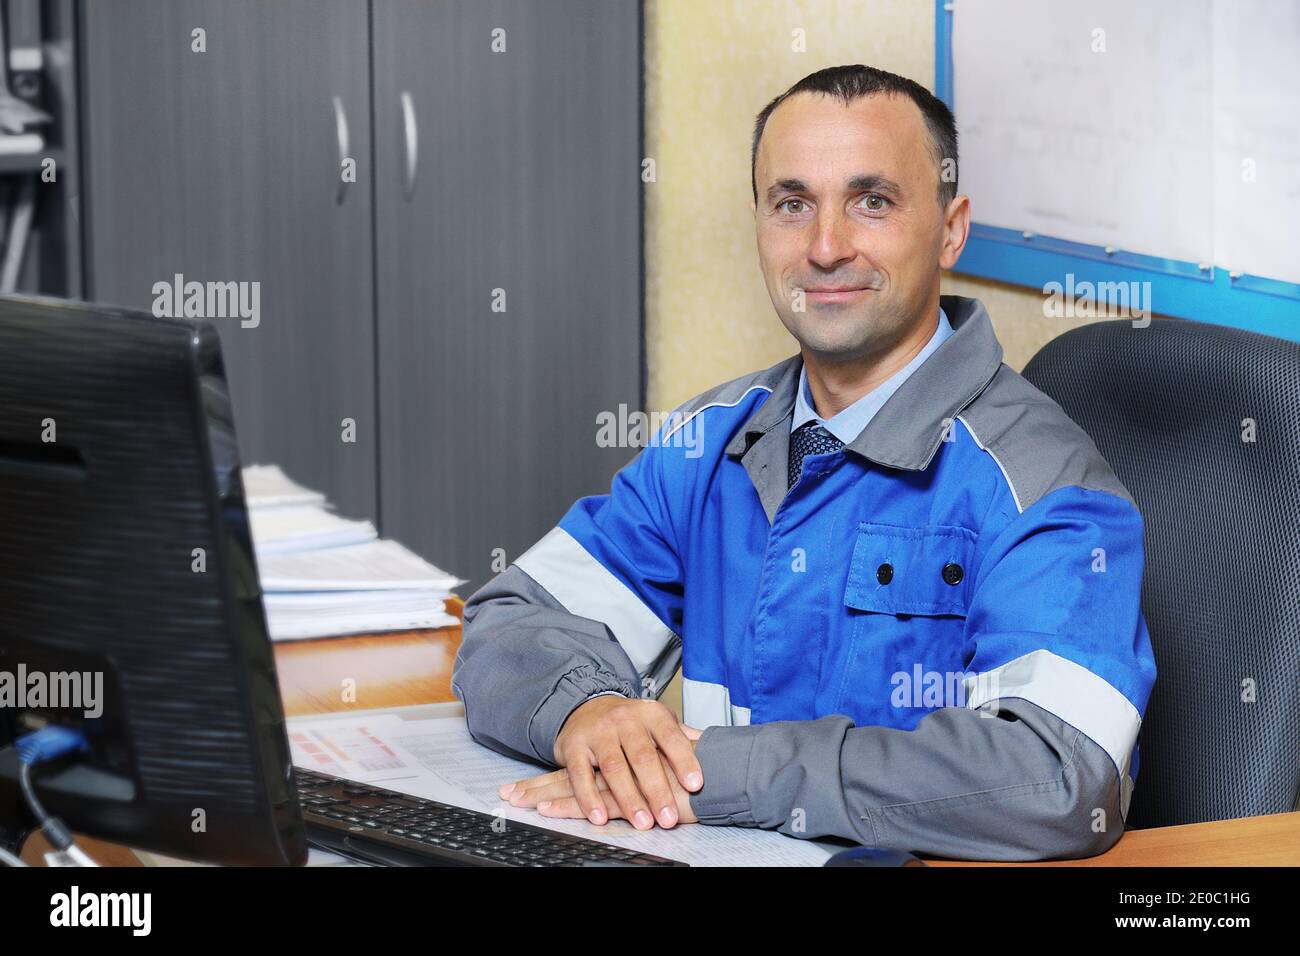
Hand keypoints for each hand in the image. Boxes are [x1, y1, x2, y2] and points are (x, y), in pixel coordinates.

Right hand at [502, 695, 702, 828]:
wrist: (587, 706)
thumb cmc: (630, 723)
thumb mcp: (658, 721)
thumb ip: (682, 736)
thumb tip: (715, 746)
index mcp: (650, 714)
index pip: (671, 736)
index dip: (684, 760)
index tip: (696, 785)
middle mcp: (624, 720)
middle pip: (642, 756)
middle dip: (657, 789)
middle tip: (669, 818)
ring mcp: (598, 732)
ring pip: (614, 767)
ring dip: (629, 798)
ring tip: (642, 823)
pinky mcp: (573, 746)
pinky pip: (580, 774)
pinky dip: (588, 798)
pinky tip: (599, 817)